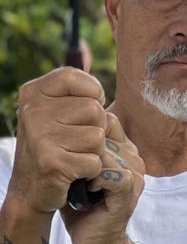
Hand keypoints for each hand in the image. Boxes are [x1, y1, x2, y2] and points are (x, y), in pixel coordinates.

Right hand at [8, 67, 108, 219]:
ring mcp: (41, 138)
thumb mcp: (52, 110)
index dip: (90, 92)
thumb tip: (86, 53)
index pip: (72, 76)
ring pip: (98, 136)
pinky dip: (92, 169)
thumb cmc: (52, 145)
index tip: (84, 109)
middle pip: (94, 109)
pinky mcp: (53, 163)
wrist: (30, 191)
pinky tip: (73, 171)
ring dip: (95, 150)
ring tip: (74, 155)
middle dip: (96, 127)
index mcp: (32, 94)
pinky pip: (96, 161)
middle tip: (76, 140)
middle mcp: (32, 113)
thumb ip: (71, 84)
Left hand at [60, 110, 144, 243]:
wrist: (95, 242)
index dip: (84, 134)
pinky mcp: (130, 190)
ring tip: (81, 185)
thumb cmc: (82, 207)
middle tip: (74, 176)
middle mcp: (134, 158)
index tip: (70, 156)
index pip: (106, 121)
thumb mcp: (77, 171)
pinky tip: (87, 192)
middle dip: (82, 152)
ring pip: (105, 152)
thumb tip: (62, 126)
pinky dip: (93, 180)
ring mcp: (136, 174)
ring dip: (85, 167)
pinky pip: (110, 172)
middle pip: (103, 135)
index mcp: (124, 150)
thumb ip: (78, 148)